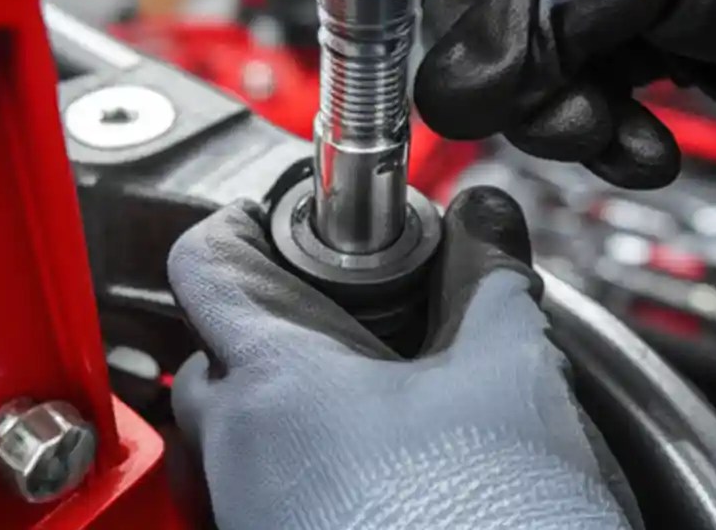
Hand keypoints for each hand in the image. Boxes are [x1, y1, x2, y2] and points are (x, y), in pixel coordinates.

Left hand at [168, 188, 637, 529]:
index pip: (206, 262)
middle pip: (213, 354)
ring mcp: (242, 520)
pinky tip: (367, 475)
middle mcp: (234, 455)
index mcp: (275, 382)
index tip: (269, 216)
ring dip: (278, 405)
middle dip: (265, 323)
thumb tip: (483, 220)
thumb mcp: (508, 374)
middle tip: (334, 314)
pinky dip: (291, 467)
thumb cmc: (488, 526)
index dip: (238, 223)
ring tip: (361, 401)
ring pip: (230, 435)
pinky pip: (252, 496)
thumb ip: (486, 278)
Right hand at [416, 0, 715, 188]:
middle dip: (514, 74)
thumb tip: (449, 94)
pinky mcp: (630, 27)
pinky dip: (601, 133)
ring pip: (522, 61)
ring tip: (612, 131)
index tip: (437, 32)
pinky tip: (644, 139)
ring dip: (561, 116)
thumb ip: (530, 24)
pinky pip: (574, 92)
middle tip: (558, 105)